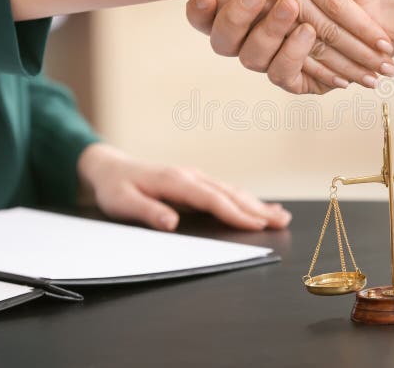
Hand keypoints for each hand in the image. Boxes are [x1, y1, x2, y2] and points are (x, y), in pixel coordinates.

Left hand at [77, 143, 290, 231]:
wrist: (110, 167)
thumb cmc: (116, 188)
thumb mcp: (123, 203)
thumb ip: (148, 212)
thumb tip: (171, 224)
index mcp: (176, 181)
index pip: (213, 200)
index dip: (236, 214)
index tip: (257, 226)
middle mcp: (190, 176)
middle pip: (230, 193)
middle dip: (258, 208)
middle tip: (282, 221)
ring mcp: (194, 177)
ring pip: (231, 190)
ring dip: (256, 203)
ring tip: (280, 215)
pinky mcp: (194, 181)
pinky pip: (224, 190)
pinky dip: (245, 198)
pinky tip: (257, 205)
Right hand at [188, 0, 384, 93]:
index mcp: (254, 1)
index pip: (214, 13)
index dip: (202, 8)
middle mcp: (263, 32)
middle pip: (228, 39)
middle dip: (235, 19)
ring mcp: (283, 56)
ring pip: (255, 59)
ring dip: (270, 37)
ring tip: (294, 15)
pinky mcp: (305, 78)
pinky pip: (286, 77)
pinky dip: (296, 59)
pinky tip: (308, 34)